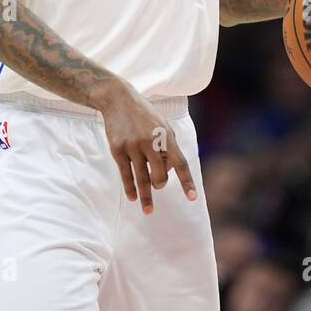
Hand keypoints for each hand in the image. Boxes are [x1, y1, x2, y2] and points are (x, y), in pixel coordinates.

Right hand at [97, 85, 197, 213]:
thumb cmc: (144, 115)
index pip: (180, 163)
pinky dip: (130, 189)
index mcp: (166, 136)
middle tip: (157, 184)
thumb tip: (168, 171)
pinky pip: (126, 175)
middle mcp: (151, 141)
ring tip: (149, 211)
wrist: (118, 99)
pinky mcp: (118, 150)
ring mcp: (133, 146)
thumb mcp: (162, 125)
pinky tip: (133, 198)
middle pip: (160, 175)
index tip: (192, 197)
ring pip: (142, 179)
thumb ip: (168, 147)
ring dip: (146, 197)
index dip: (187, 182)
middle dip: (160, 184)